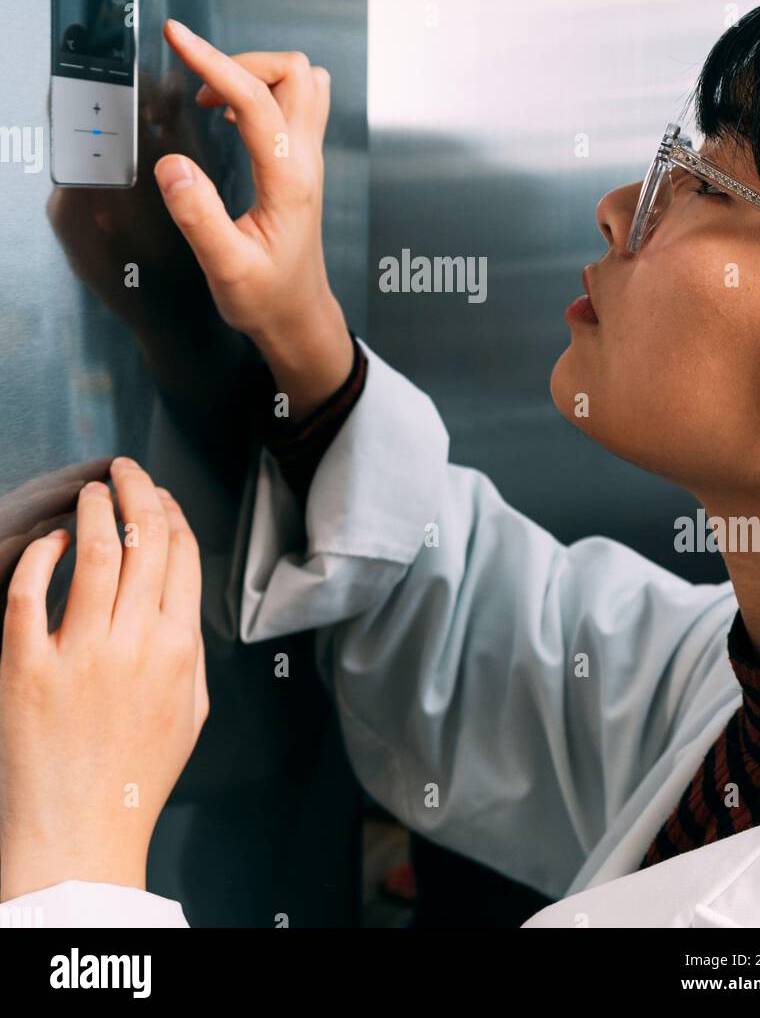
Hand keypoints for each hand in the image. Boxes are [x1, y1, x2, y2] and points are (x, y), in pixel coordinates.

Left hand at [0, 459, 207, 900]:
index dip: (172, 512)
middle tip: (125, 469)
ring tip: (89, 493)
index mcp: (177, 650)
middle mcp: (134, 644)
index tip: (160, 494)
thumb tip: (180, 596)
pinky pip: (29, 593)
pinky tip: (46, 543)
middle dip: (138, 491)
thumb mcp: (190, 712)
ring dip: (94, 510)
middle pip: (143, 540)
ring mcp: (79, 655)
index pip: (182, 554)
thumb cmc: (136, 778)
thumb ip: (190, 649)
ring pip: (92, 554)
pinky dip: (39, 557)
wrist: (81, 834)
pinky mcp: (25, 669)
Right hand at [154, 20, 353, 417]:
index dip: (213, 62)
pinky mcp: (301, 163)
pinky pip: (295, 103)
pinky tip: (227, 114)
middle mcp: (305, 160)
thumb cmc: (267, 298)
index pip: (254, 100)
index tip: (177, 37)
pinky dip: (261, 91)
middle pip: (295, 73)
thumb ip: (198, 217)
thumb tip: (173, 167)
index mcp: (287, 179)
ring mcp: (308, 159)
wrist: (298, 316)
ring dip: (256, 74)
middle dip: (241, 61)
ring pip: (302, 82)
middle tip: (196, 82)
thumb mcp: (226, 267)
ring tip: (211, 97)